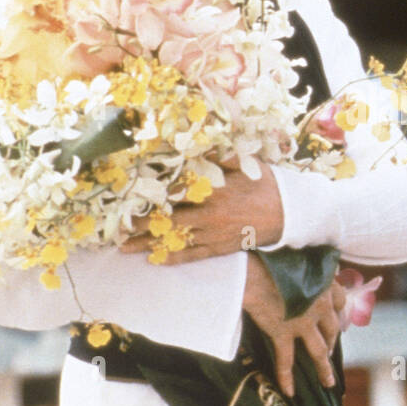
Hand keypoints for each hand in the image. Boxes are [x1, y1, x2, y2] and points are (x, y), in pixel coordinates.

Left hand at [119, 157, 283, 263]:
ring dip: (150, 245)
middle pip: (168, 221)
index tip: (128, 198)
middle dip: (141, 226)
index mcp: (214, 191)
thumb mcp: (243, 164)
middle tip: (117, 229)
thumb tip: (194, 146)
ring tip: (126, 248)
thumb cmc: (266, 183)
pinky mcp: (221, 247)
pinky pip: (194, 255)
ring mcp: (215, 234)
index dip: (150, 197)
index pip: (174, 195)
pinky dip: (175, 257)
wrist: (289, 212)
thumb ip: (218, 156)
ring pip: (176, 241)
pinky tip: (158, 260)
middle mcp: (210, 215)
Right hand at [242, 253, 345, 397]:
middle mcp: (320, 305)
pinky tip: (289, 391)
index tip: (338, 317)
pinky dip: (286, 376)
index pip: (341, 300)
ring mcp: (303, 322)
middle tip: (331, 349)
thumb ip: (313, 264)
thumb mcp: (302, 255)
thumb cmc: (275, 256)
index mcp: (325, 284)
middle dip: (332, 340)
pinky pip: (287, 359)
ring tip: (328, 381)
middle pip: (333, 328)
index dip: (340, 311)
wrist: (256, 269)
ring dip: (324, 367)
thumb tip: (322, 262)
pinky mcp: (283, 332)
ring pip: (319, 350)